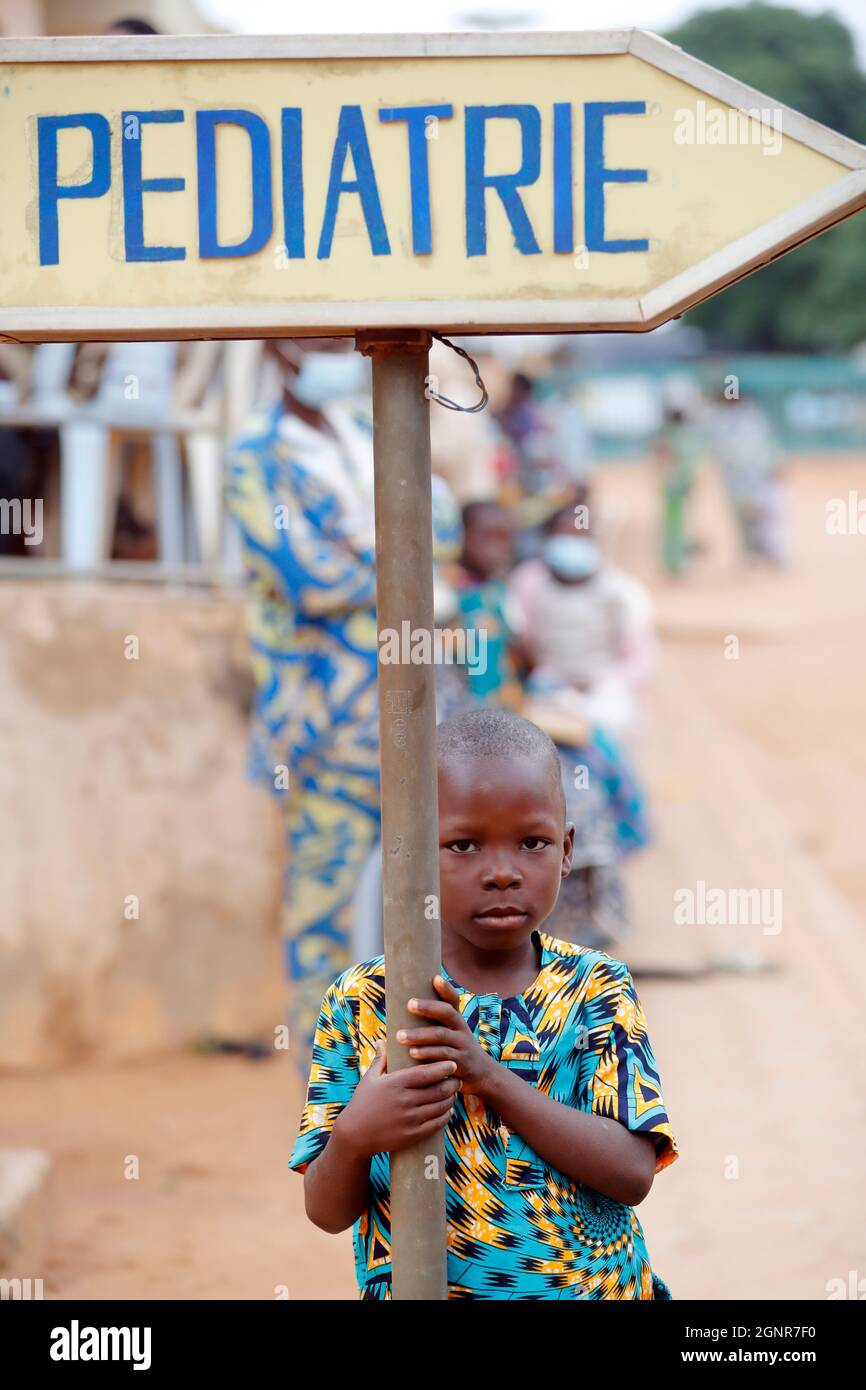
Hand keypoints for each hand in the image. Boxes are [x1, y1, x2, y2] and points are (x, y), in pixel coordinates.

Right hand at [333, 1042, 459, 1159]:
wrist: (355, 1135)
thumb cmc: (362, 1102)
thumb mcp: (370, 1078)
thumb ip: (381, 1059)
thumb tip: (384, 1039)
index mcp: (395, 1083)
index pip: (426, 1073)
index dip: (442, 1068)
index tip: (452, 1064)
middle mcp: (404, 1101)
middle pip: (438, 1090)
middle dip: (451, 1083)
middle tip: (456, 1079)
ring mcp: (409, 1119)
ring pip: (440, 1107)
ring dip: (450, 1099)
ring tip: (453, 1092)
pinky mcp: (412, 1135)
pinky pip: (436, 1124)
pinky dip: (445, 1116)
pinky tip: (447, 1110)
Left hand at [397, 976, 495, 1096]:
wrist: (482, 1074)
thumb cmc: (457, 1050)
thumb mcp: (451, 1034)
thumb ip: (433, 1024)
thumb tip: (401, 1011)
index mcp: (456, 1020)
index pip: (453, 1000)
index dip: (446, 988)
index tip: (435, 978)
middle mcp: (461, 1029)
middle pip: (447, 1013)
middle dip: (428, 1007)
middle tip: (409, 1004)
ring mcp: (462, 1045)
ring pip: (441, 1036)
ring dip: (420, 1035)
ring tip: (400, 1036)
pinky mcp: (461, 1063)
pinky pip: (443, 1056)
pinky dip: (427, 1054)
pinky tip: (412, 1053)